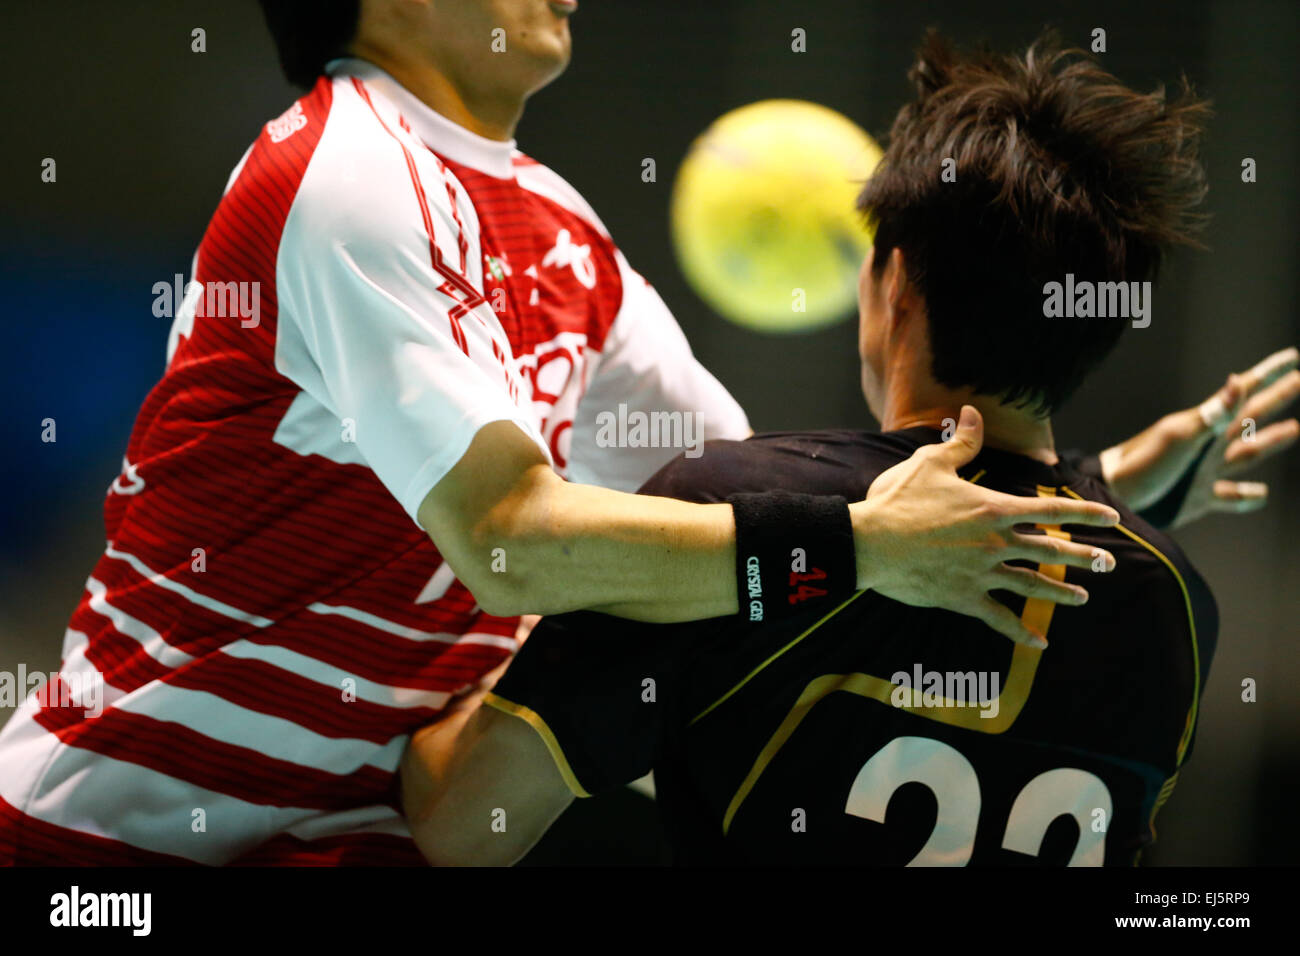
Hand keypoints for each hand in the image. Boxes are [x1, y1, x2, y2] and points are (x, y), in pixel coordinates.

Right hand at [852, 405, 1119, 646]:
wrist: (869, 543)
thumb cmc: (898, 501)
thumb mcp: (930, 463)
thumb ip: (961, 443)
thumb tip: (973, 413)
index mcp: (993, 509)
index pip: (1051, 510)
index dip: (1085, 513)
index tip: (1112, 517)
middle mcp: (995, 542)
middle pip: (1050, 550)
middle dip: (1084, 556)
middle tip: (1110, 562)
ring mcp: (982, 573)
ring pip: (1032, 584)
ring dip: (1061, 592)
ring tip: (1084, 599)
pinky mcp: (963, 597)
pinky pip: (999, 618)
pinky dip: (1020, 631)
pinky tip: (1040, 642)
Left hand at [1099, 347, 1299, 527]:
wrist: (1115, 497)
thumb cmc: (1145, 464)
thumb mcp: (1182, 435)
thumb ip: (1214, 413)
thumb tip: (1238, 380)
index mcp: (1208, 426)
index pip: (1247, 392)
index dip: (1270, 374)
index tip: (1293, 356)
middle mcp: (1211, 446)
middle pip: (1254, 417)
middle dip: (1279, 398)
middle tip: (1299, 380)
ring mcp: (1206, 473)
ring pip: (1249, 454)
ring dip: (1272, 441)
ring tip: (1295, 429)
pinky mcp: (1198, 499)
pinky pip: (1231, 497)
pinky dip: (1248, 497)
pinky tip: (1260, 495)